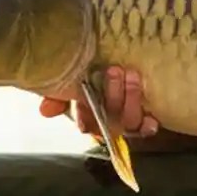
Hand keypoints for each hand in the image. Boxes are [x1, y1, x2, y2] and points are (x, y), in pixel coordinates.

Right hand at [38, 66, 158, 137]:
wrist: (117, 67)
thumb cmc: (89, 76)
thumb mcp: (69, 82)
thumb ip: (56, 96)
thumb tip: (45, 110)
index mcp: (88, 113)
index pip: (84, 120)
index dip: (84, 116)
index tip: (85, 110)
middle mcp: (106, 120)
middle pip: (108, 117)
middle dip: (112, 94)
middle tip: (113, 70)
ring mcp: (126, 120)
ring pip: (129, 120)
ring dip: (130, 98)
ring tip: (131, 75)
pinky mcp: (144, 117)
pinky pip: (146, 128)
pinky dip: (148, 125)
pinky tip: (151, 118)